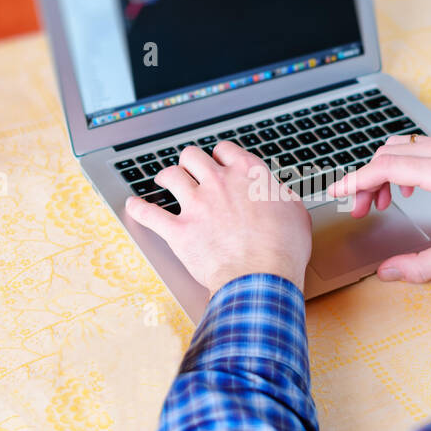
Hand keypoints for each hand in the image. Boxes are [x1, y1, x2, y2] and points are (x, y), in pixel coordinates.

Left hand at [125, 142, 311, 294]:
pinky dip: (138, 208)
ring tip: (163, 181)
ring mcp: (197, 205)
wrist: (263, 279)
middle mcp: (219, 183)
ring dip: (165, 177)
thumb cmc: (284, 251)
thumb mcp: (296, 215)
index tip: (218, 163)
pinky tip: (133, 205)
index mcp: (248, 175)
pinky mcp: (179, 230)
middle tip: (189, 171)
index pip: (225, 151)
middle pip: (193, 156)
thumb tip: (280, 195)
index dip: (220, 156)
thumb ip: (283, 197)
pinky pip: (149, 213)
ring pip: (170, 176)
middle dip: (189, 162)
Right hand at [328, 136, 430, 282]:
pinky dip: (401, 164)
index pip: (385, 167)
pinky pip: (418, 147)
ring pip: (400, 147)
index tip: (336, 192)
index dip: (355, 180)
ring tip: (380, 202)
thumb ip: (420, 265)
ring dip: (382, 171)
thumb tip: (388, 273)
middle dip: (365, 180)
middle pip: (387, 154)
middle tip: (359, 209)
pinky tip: (406, 190)